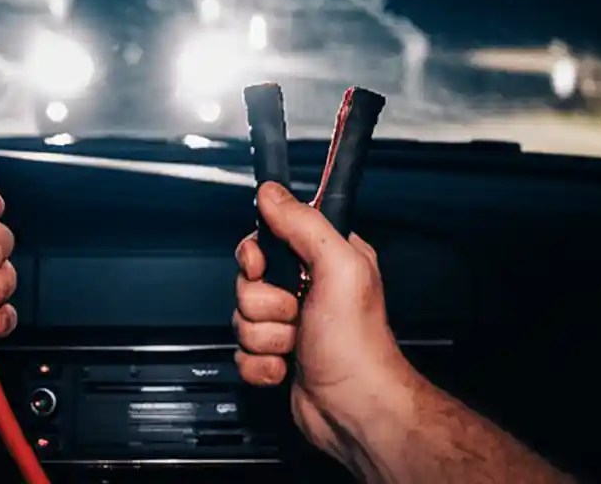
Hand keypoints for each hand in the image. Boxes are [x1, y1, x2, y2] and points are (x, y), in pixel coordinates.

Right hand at [234, 182, 411, 463]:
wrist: (353, 408)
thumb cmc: (358, 345)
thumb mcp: (338, 268)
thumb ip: (304, 224)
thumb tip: (271, 193)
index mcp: (324, 259)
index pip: (268, 236)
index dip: (256, 254)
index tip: (262, 268)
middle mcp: (306, 288)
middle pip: (247, 280)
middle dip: (264, 304)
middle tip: (295, 313)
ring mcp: (289, 324)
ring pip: (242, 318)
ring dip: (266, 337)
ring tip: (296, 344)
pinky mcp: (275, 356)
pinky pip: (242, 351)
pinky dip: (260, 364)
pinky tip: (286, 366)